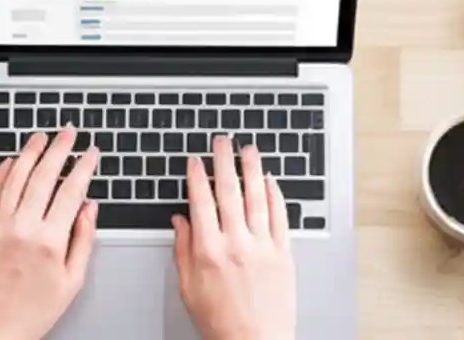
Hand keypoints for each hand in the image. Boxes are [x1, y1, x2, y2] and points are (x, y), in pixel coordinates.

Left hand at [0, 127, 99, 339]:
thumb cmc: (35, 309)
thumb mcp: (73, 279)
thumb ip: (83, 238)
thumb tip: (89, 207)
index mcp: (49, 241)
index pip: (71, 191)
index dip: (83, 167)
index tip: (91, 154)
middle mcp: (22, 229)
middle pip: (43, 177)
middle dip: (59, 149)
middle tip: (68, 133)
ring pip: (15, 179)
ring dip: (30, 154)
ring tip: (40, 137)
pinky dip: (2, 175)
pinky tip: (11, 162)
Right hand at [172, 136, 296, 339]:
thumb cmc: (221, 321)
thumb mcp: (188, 287)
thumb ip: (183, 249)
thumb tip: (180, 220)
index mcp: (208, 250)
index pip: (201, 201)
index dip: (197, 176)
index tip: (195, 160)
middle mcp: (235, 243)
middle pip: (229, 191)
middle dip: (224, 161)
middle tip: (222, 141)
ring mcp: (262, 246)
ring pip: (257, 197)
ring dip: (251, 169)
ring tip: (249, 150)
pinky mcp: (283, 253)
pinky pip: (280, 216)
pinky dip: (275, 195)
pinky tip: (271, 181)